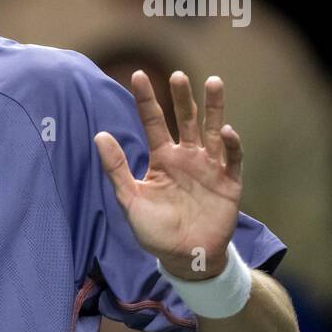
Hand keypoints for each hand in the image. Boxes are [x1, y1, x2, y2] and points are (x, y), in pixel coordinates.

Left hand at [93, 70, 241, 279]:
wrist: (184, 257)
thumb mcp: (130, 199)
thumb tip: (99, 135)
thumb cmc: (155, 230)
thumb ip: (116, 168)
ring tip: (212, 81)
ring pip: (212, 130)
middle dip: (182, 97)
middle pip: (186, 119)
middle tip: (178, 74)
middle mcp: (187, 157)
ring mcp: (210, 167)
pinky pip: (232, 159)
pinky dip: (231, 144)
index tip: (138, 75)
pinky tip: (225, 131)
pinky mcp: (229, 182)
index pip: (154, 122)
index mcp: (163, 159)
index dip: (147, 100)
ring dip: (213, 107)